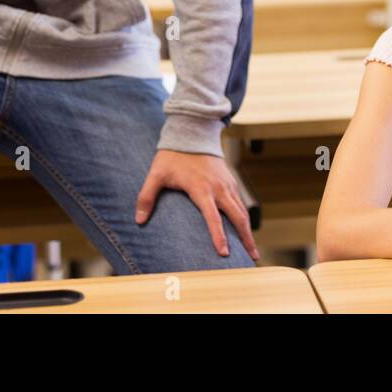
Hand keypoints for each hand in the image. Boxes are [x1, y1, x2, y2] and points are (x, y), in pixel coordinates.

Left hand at [135, 149, 259, 261]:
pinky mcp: (231, 181)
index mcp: (201, 189)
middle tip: (252, 258)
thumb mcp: (156, 174)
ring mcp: (227, 184)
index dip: (219, 236)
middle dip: (246, 239)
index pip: (212, 217)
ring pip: (243, 211)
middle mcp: (219, 188)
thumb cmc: (172, 156)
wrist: (192, 133)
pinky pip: (241, 202)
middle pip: (238, 217)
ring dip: (249, 230)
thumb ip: (146, 197)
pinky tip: (245, 228)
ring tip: (252, 249)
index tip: (224, 253)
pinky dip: (245, 217)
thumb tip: (139, 220)